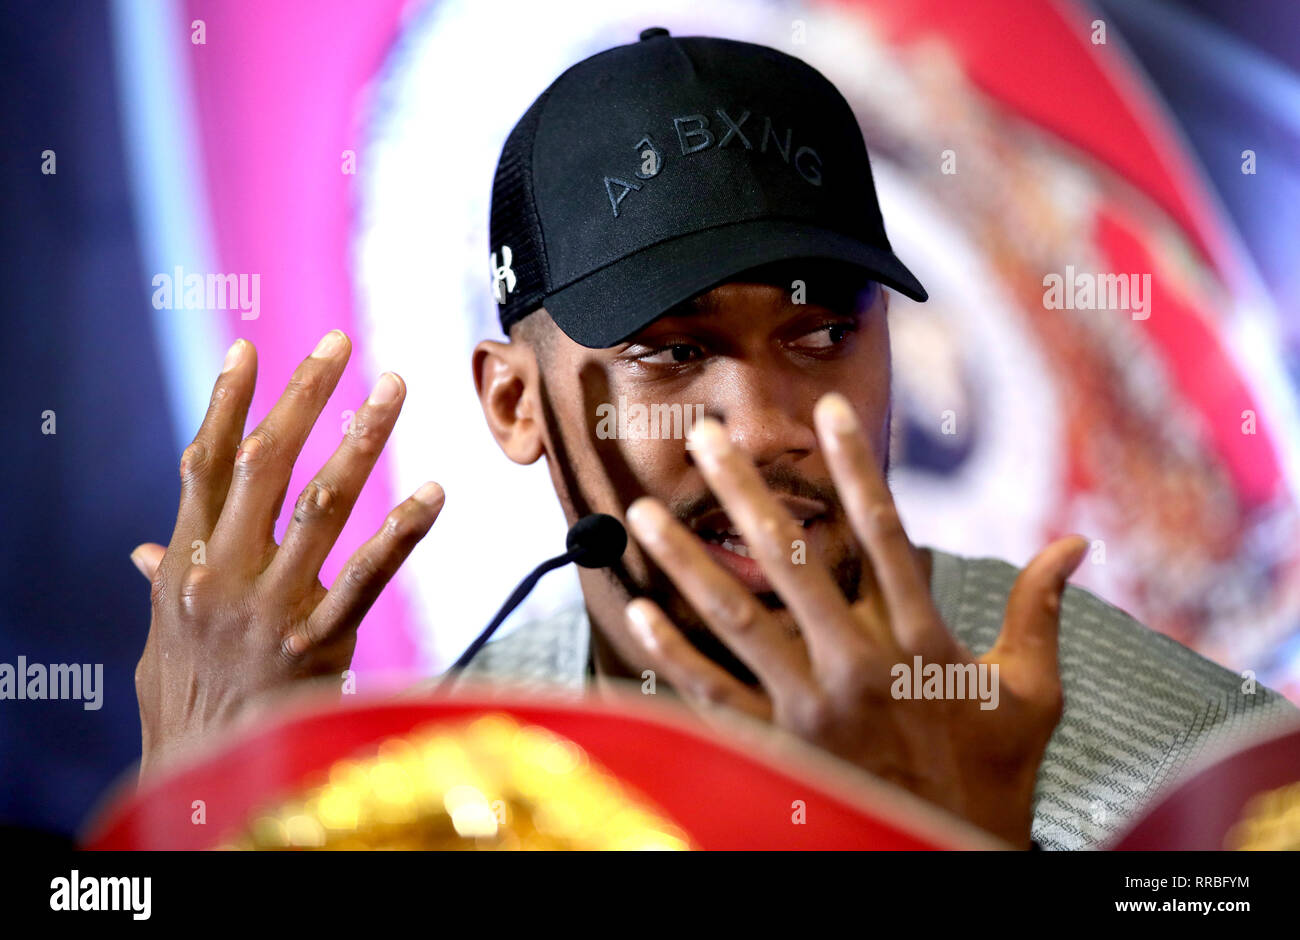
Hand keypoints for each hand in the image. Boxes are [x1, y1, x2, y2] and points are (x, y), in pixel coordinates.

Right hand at [131, 332, 443, 776]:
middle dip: (303, 396)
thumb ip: (163, 583)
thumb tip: (146, 549)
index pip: (206, 465)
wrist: (203, 775)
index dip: (228, 404)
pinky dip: (401, 531)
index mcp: (186, 562)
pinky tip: (432, 491)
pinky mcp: (318, 643)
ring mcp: (271, 606)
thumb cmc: (188, 699)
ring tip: (391, 387)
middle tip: (339, 342)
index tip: (251, 349)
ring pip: (321, 504)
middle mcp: (223, 573)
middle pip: (266, 465)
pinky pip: (367, 577)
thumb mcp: (160, 637)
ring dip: (359, 439)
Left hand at [622, 392, 1086, 846]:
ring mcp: (809, 707)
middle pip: (791, 560)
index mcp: (920, 642)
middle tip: (706, 438)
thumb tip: (1076, 544)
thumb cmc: (993, 774)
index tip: (826, 412)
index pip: (882, 532)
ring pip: (736, 618)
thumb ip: (1039, 611)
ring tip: (643, 514)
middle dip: (745, 491)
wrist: (951, 857)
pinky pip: (715, 693)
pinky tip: (636, 613)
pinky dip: (674, 654)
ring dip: (686, 561)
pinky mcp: (779, 746)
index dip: (854, 466)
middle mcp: (856, 664)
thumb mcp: (1032, 692)